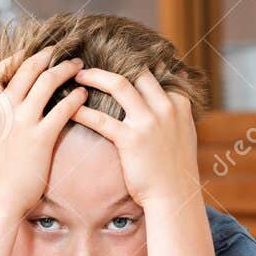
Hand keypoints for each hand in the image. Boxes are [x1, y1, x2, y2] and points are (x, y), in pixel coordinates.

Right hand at [0, 48, 87, 218]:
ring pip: (47, 81)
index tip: (34, 53)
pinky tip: (84, 94)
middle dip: (48, 55)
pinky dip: (76, 97)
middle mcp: (5, 107)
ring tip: (79, 66)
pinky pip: (63, 108)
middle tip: (63, 51)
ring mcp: (23, 121)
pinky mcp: (41, 137)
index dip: (21, 57)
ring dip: (66, 69)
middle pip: (29, 69)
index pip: (3, 70)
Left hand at [70, 68, 199, 207]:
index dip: (136, 63)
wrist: (175, 196)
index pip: (156, 73)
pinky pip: (101, 119)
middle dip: (113, 64)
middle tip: (92, 63)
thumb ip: (176, 107)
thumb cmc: (176, 168)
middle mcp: (165, 108)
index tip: (119, 59)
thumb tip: (171, 84)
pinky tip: (70, 109)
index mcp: (179, 104)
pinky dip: (83, 111)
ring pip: (118, 84)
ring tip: (78, 76)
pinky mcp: (131, 140)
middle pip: (137, 72)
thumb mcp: (185, 131)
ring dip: (95, 76)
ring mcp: (148, 122)